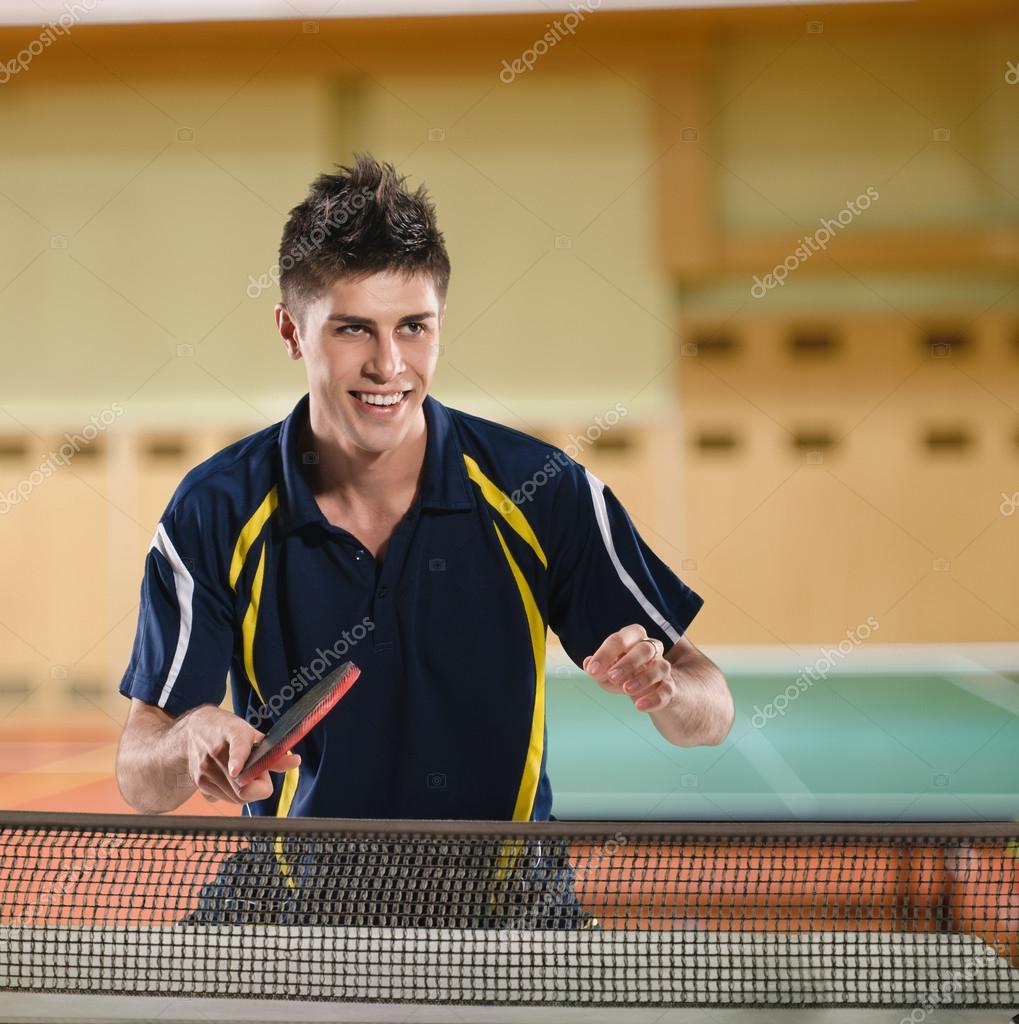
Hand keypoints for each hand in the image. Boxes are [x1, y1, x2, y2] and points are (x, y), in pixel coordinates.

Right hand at [175, 705, 300, 804]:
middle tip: (260, 771)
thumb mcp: (253, 735)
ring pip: (236, 798)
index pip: (237, 747)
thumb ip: (275, 753)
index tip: (236, 770)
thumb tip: (296, 762)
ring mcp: (204, 769)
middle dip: (260, 785)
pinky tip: (231, 777)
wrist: (195, 730)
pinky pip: (226, 799)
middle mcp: (216, 752)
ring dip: (247, 790)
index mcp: (233, 733)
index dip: (238, 760)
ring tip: (244, 771)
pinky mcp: (199, 782)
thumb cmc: (230, 731)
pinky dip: (235, 793)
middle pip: (243, 786)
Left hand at [583, 624, 675, 713]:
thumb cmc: (623, 676)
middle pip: (645, 648)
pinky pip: (667, 691)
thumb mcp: (605, 674)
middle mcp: (651, 650)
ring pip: (661, 667)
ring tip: (626, 689)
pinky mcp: (670, 688)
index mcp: (633, 640)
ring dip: (643, 678)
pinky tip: (639, 706)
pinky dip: (654, 699)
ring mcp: (662, 669)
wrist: (649, 693)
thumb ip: (597, 670)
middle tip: (612, 676)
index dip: (606, 653)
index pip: (621, 639)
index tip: (593, 670)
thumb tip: (588, 664)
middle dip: (628, 662)